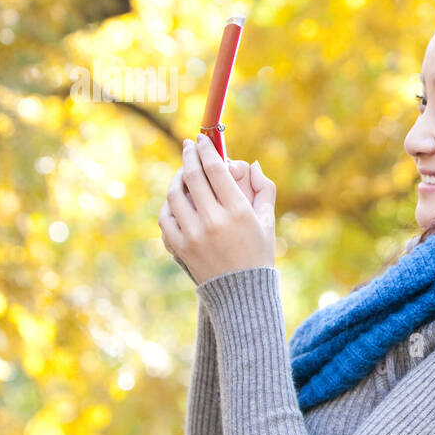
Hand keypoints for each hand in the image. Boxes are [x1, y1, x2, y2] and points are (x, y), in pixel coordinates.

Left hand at [159, 134, 276, 284]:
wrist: (241, 293)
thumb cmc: (258, 254)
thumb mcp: (267, 222)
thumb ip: (264, 190)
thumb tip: (253, 165)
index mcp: (238, 211)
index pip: (215, 169)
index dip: (205, 150)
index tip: (201, 140)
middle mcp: (213, 220)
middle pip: (192, 176)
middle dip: (188, 156)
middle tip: (188, 146)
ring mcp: (193, 234)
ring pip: (174, 194)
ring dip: (177, 178)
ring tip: (182, 172)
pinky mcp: (180, 247)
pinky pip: (166, 217)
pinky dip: (169, 205)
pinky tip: (176, 200)